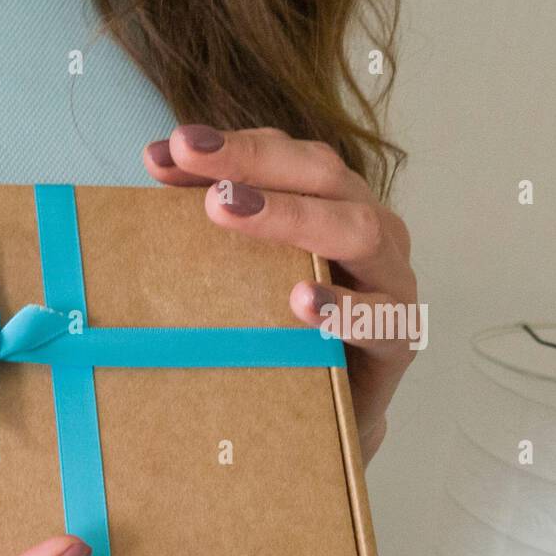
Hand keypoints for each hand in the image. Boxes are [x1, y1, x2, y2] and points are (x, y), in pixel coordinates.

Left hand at [143, 125, 416, 463]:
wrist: (331, 409)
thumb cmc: (288, 331)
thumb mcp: (246, 275)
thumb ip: (211, 226)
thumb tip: (156, 168)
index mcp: (334, 202)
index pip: (286, 155)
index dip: (232, 146)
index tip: (171, 148)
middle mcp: (370, 226)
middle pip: (321, 175)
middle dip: (255, 164)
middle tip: (196, 165)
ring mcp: (391, 278)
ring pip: (356, 230)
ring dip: (290, 217)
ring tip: (230, 211)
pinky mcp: (398, 336)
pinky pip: (378, 317)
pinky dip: (341, 308)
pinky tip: (301, 302)